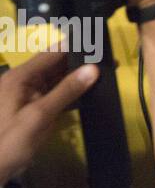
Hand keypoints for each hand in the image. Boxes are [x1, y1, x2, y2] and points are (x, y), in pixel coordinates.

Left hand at [0, 51, 98, 184]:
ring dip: (78, 77)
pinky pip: (55, 92)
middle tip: (110, 62)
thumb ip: (67, 91)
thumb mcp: (40, 116)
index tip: (102, 45)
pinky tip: (88, 92)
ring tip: (105, 74)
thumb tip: (93, 69)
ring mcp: (28, 94)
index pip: (54, 52)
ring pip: (58, 78)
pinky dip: (71, 92)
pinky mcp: (33, 107)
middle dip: (81, 62)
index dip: (77, 47)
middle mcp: (23, 80)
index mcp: (21, 76)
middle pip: (56, 63)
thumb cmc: (11, 142)